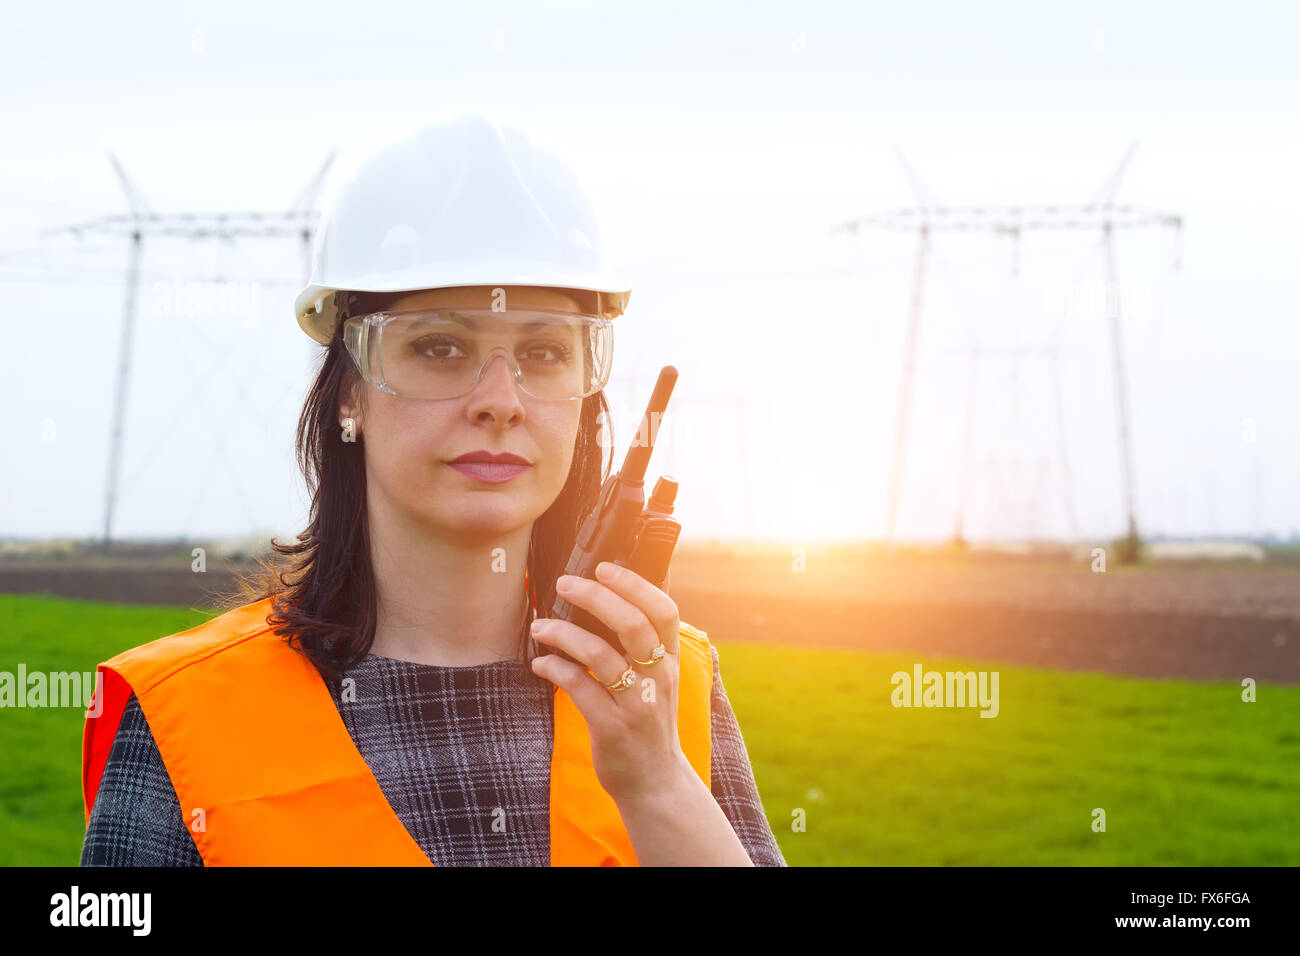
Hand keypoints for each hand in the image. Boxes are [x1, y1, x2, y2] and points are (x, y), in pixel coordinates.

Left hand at [529, 561, 690, 805]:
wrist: (656, 783)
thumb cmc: (649, 723)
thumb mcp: (658, 681)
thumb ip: (642, 647)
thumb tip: (608, 601)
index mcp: (671, 661)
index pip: (663, 611)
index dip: (635, 585)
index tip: (605, 568)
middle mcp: (658, 679)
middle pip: (632, 625)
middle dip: (595, 598)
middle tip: (564, 584)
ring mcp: (636, 704)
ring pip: (600, 655)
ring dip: (563, 634)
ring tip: (539, 626)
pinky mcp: (612, 727)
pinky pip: (578, 688)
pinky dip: (554, 669)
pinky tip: (540, 663)